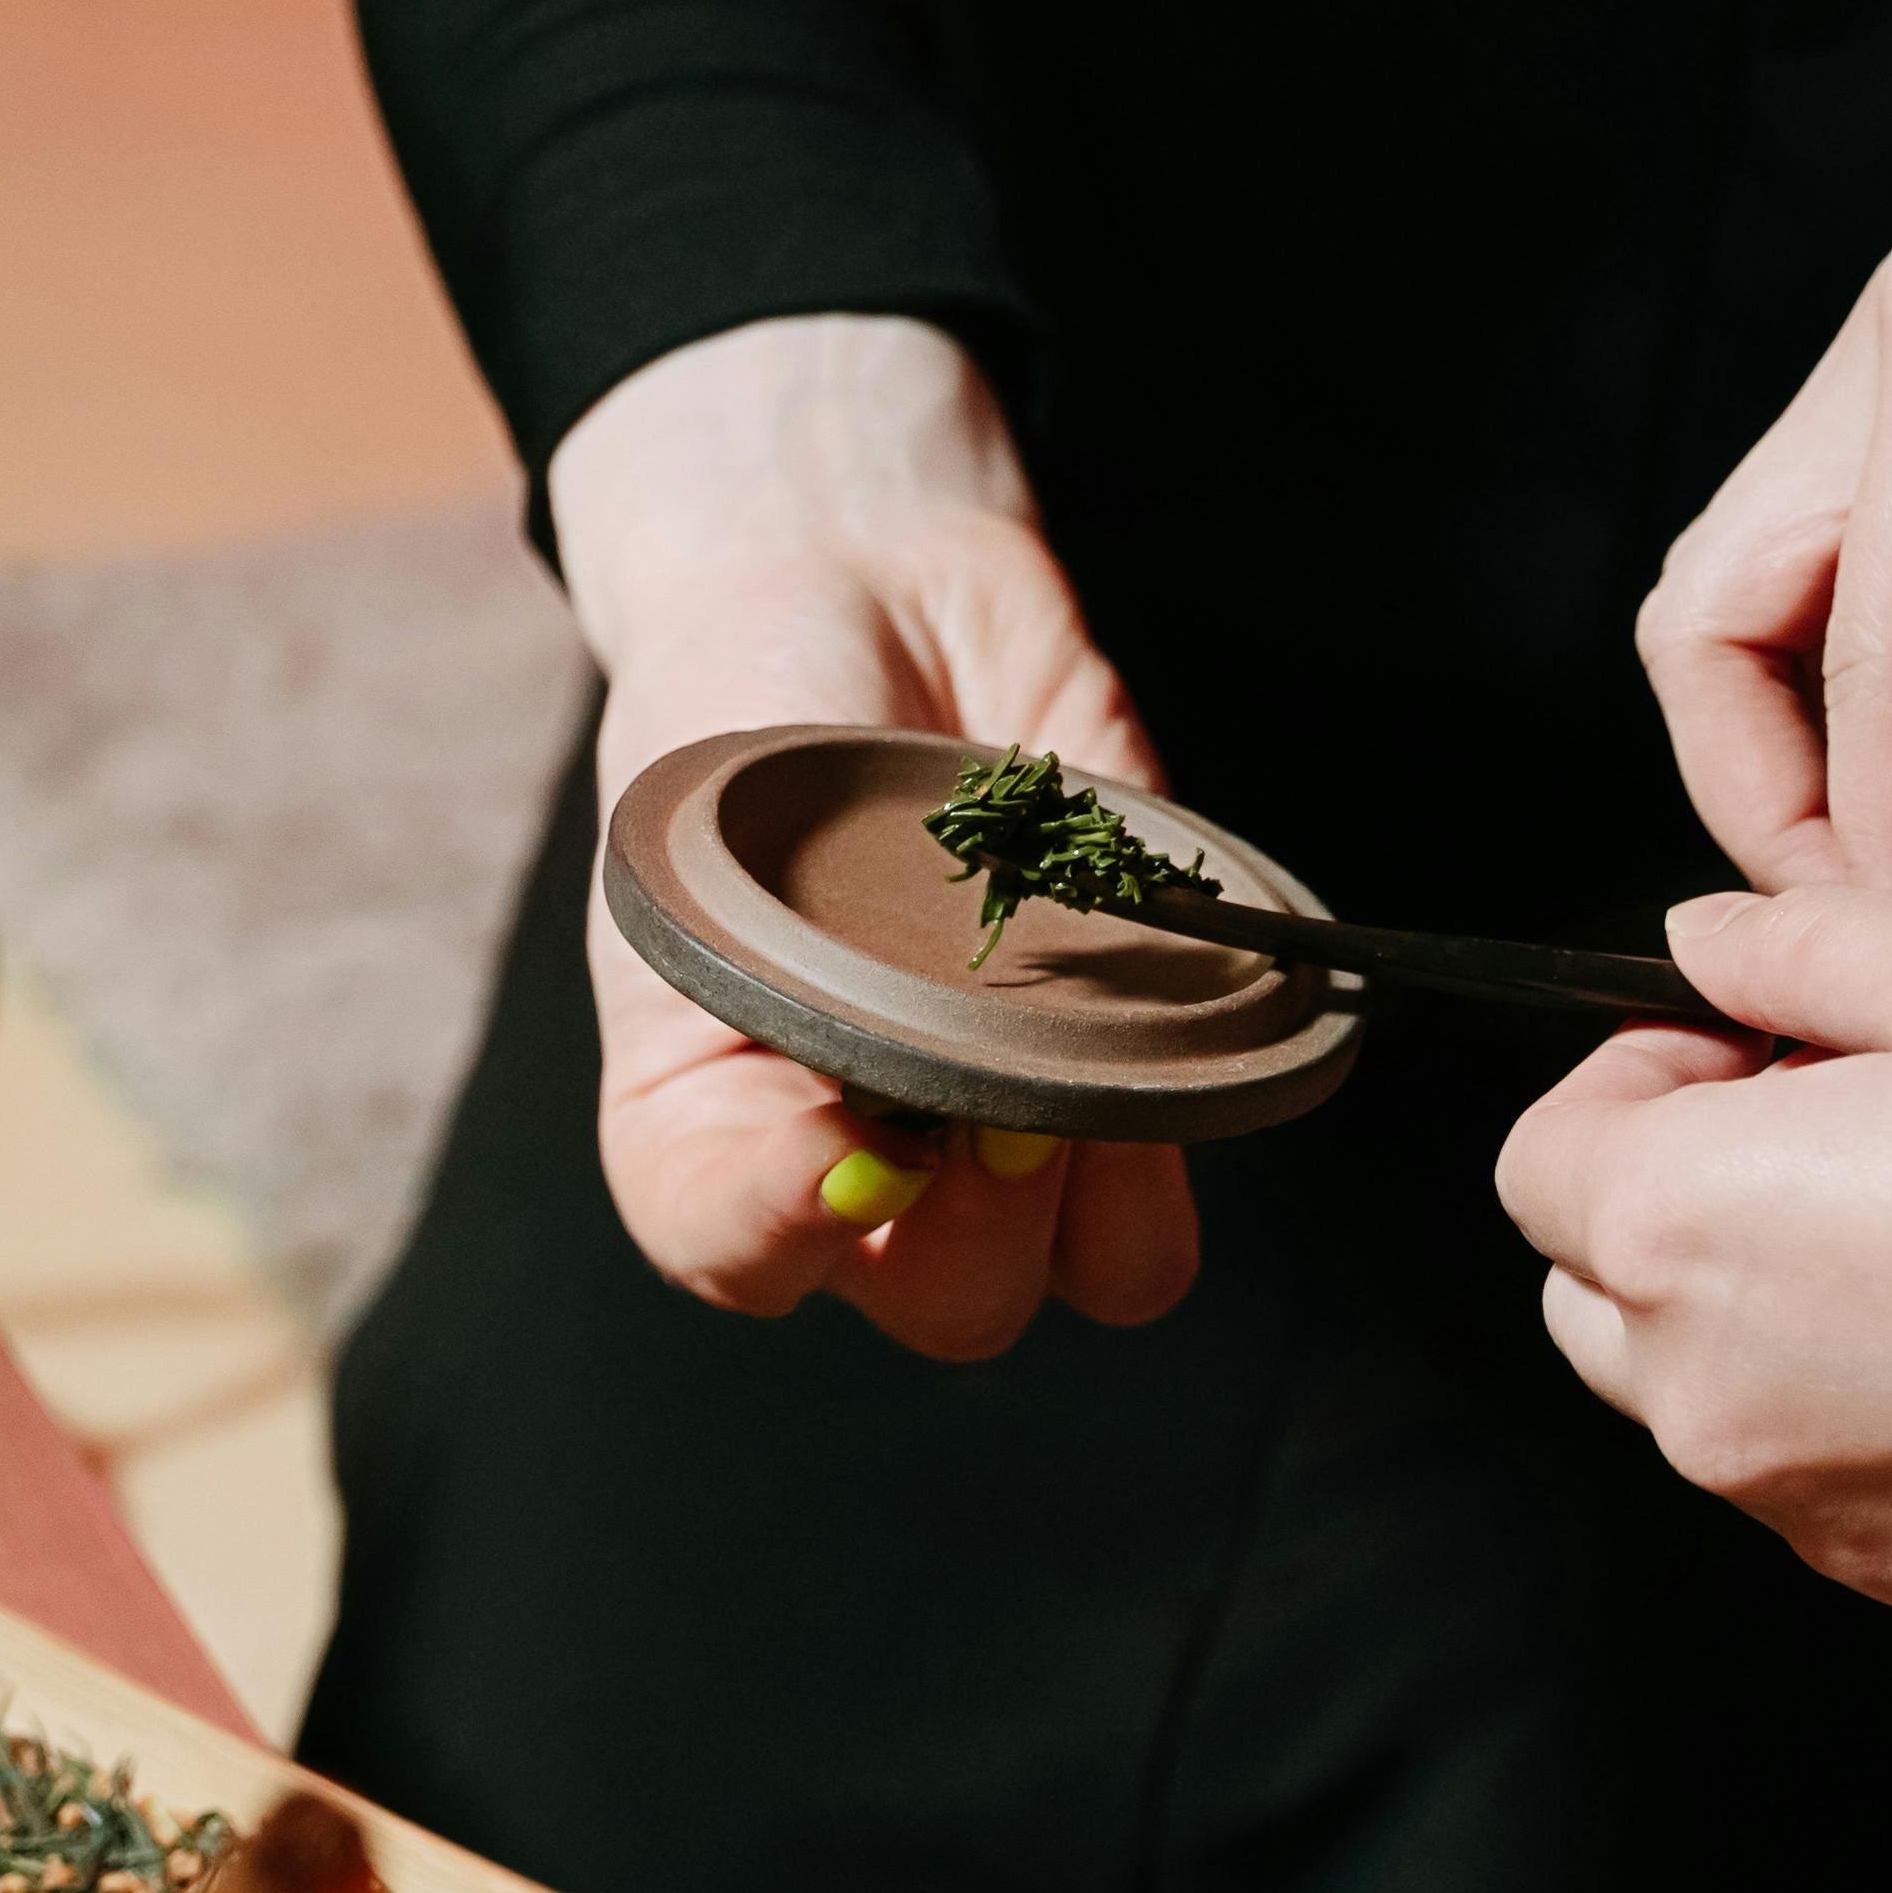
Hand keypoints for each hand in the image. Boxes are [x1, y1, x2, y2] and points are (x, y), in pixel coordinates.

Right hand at [545, 315, 1201, 1356]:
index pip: (729, 1251)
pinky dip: (1195, 1101)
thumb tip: (908, 1109)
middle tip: (984, 1083)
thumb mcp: (696, 820)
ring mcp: (1008, 1121)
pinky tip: (1159, 1010)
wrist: (858, 590)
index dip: (781, 1230)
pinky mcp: (1133, 1055)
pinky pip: (1185, 1163)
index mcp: (720, 1115)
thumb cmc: (746, 713)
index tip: (845, 1138)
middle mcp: (872, 1155)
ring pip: (1086, 1273)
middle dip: (984, 1218)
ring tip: (1083, 1067)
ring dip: (1105, 1194)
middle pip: (950, 1302)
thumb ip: (772, 967)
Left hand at [1495, 892, 1891, 1633]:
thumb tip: (1704, 940)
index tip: (1745, 1043)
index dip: (1632, 1079)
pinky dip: (1868, 1409)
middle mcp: (1706, 1388)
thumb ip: (1808, 948)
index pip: (1543, 1156)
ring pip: (1710, 1392)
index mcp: (1682, 1221)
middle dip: (1680, 1203)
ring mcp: (1799, 1504)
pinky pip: (1826, 1480)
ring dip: (1773, 1307)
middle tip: (1838, 1130)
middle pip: (1597, 1289)